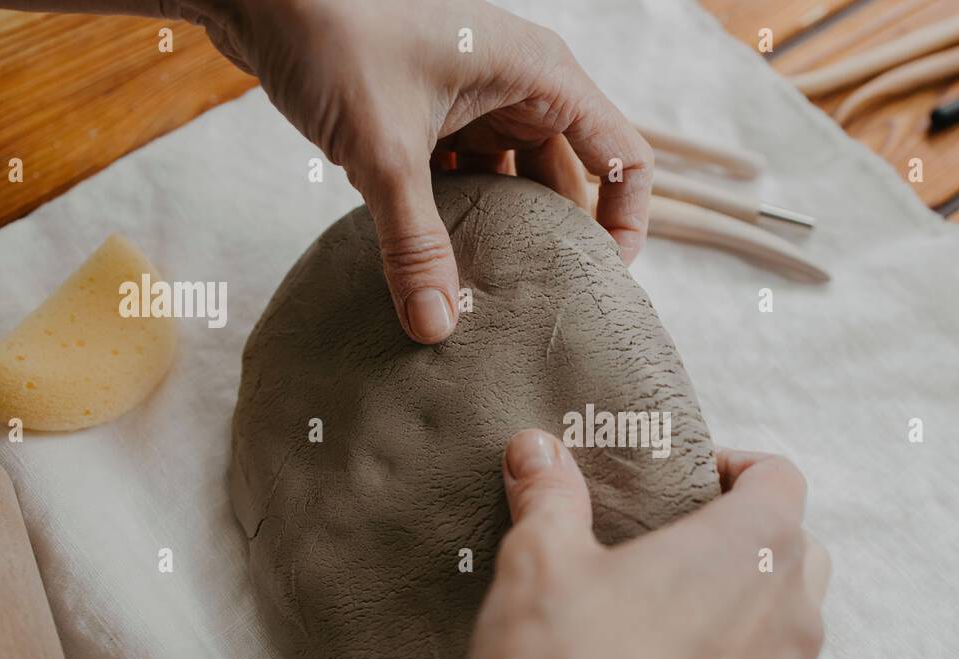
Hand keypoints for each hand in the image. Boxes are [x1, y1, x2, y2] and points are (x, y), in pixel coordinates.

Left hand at [190, 0, 653, 342]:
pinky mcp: (436, 114)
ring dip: (501, 232)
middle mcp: (520, 84)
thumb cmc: (333, 33)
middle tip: (537, 303)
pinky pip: (469, 177)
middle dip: (554, 240)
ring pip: (514, 183)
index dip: (625, 223)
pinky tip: (438, 259)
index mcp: (540, 75)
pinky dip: (459, 217)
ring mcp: (477, 99)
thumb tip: (435, 326)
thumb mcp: (384, 150)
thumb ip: (415, 243)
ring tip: (487, 292)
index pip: (625, 157)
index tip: (599, 282)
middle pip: (570, 180)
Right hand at [405, 430, 829, 658]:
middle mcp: (787, 619)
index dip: (738, 466)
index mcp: (752, 550)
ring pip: (788, 628)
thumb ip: (549, 498)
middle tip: (680, 541)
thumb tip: (537, 454)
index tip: (692, 476)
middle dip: (752, 535)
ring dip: (745, 609)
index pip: (781, 478)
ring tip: (666, 614)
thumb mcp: (542, 562)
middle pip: (800, 550)